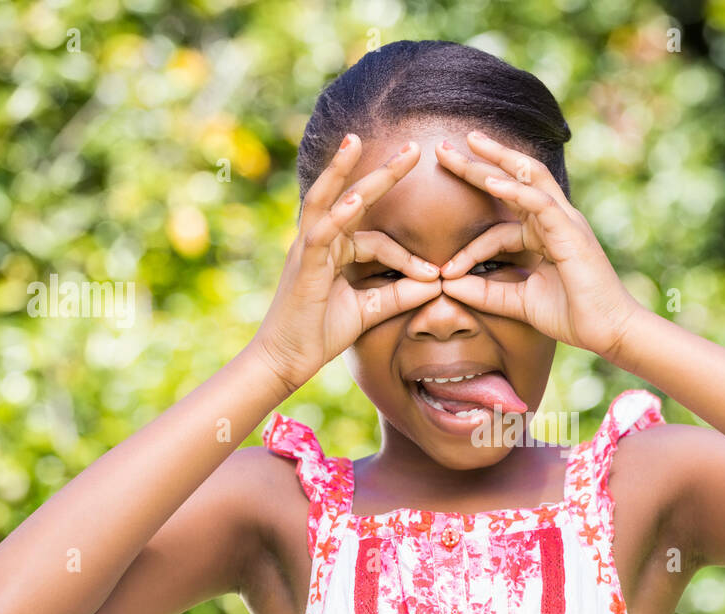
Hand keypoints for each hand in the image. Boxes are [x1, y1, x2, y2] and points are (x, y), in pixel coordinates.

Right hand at [252, 135, 443, 394]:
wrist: (287, 360)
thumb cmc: (320, 333)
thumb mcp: (370, 310)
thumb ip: (400, 295)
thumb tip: (437, 283)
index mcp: (336, 250)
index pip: (379, 242)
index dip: (409, 259)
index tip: (436, 276)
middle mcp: (320, 241)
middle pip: (353, 197)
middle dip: (383, 172)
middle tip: (413, 147)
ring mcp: (307, 249)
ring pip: (327, 201)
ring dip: (343, 170)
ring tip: (357, 141)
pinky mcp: (302, 264)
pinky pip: (320, 233)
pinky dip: (337, 215)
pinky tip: (353, 200)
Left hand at [433, 130, 641, 361]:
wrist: (608, 331)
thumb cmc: (572, 315)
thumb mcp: (519, 303)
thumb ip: (486, 293)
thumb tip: (447, 285)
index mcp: (543, 236)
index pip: (498, 230)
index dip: (468, 249)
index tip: (443, 272)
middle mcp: (554, 221)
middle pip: (513, 181)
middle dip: (479, 163)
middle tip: (445, 147)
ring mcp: (565, 222)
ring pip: (529, 178)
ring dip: (498, 159)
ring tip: (470, 143)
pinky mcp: (572, 232)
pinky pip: (541, 203)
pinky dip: (517, 191)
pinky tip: (492, 183)